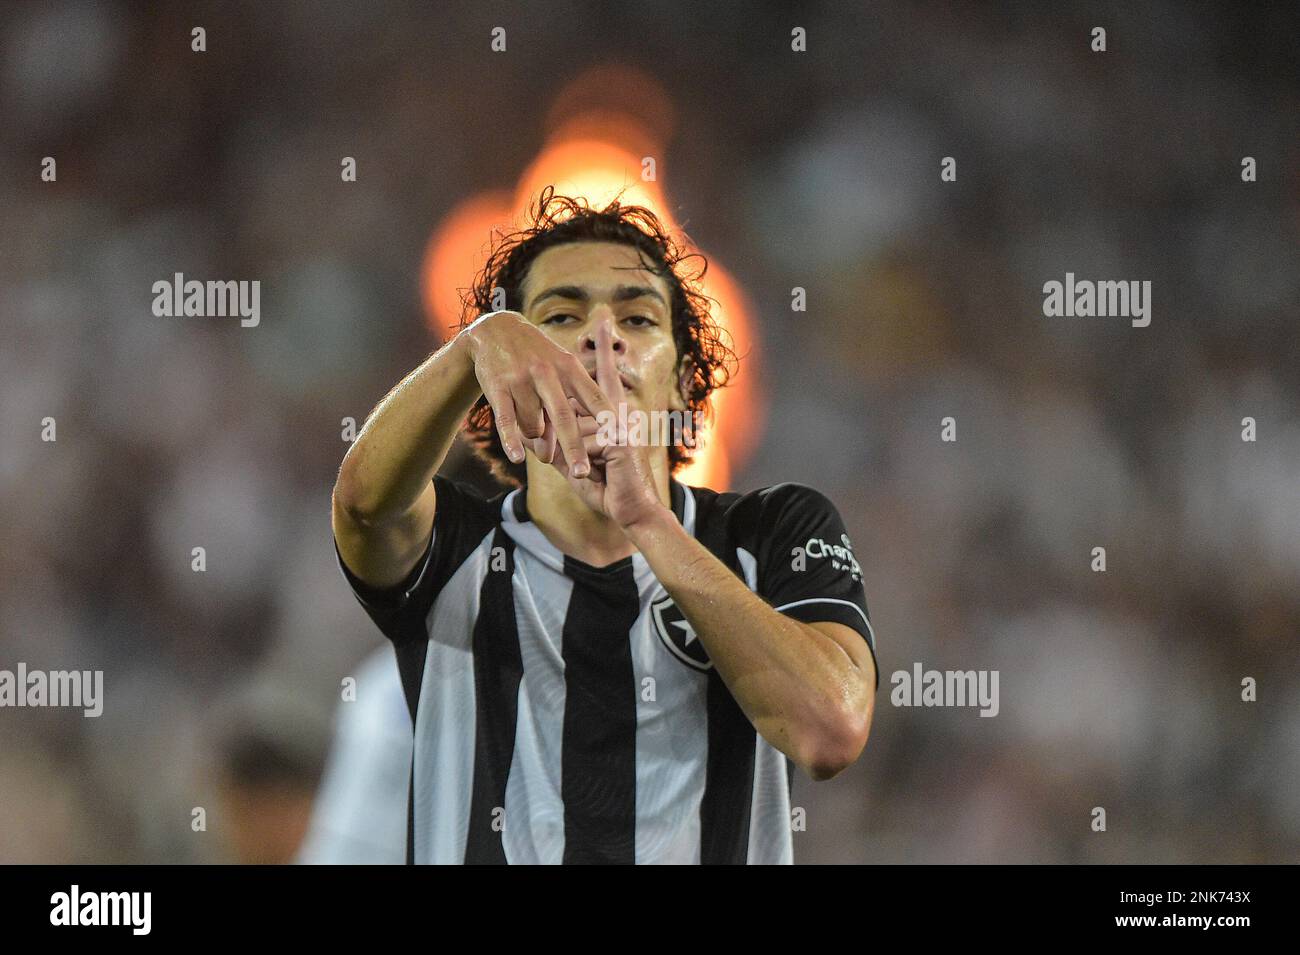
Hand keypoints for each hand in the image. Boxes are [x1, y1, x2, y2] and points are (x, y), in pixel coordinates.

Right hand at [463, 310, 610, 477]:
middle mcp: (548, 373)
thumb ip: (565, 410)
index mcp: (570, 368)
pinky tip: (517, 458)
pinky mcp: (499, 387)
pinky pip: (506, 421)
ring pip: (534, 426)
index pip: (595, 397)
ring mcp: (522, 380)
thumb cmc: (536, 357)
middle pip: (565, 418)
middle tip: (583, 473)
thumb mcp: (560, 369)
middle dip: (574, 448)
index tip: (623, 439)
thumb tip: (563, 449)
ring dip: (536, 438)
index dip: (609, 419)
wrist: (497, 330)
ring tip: (533, 428)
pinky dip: (511, 441)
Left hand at [537, 322, 667, 529]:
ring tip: (588, 474)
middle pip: (574, 407)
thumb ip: (557, 443)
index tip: (602, 322)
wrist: (632, 511)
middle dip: (558, 430)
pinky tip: (591, 475)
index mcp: (611, 415)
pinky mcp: (619, 441)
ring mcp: (620, 425)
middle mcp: (619, 414)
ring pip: (572, 426)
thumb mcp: (573, 463)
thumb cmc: (604, 488)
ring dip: (569, 454)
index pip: (602, 378)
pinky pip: (582, 441)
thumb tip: (535, 435)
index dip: (602, 352)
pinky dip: (578, 462)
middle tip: (576, 446)